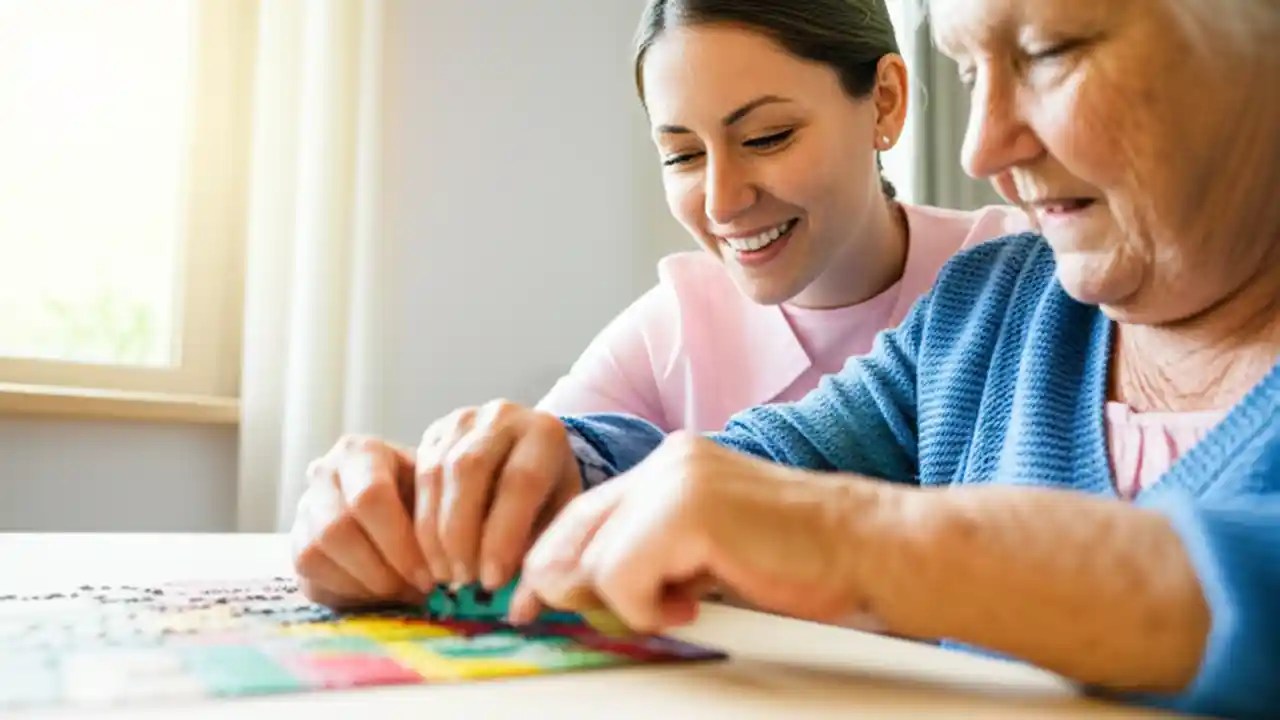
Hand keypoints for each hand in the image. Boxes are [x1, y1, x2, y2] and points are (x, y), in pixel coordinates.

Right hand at [291, 435, 427, 607]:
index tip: (428, 575)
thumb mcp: (434, 493)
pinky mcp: (295, 545)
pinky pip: (309, 578)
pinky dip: (347, 594)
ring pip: (315, 555)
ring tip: (400, 590)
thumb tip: (443, 565)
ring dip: (363, 585)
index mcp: (360, 452)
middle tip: (414, 590)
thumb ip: (436, 518)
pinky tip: (378, 592)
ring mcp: (303, 509)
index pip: (370, 497)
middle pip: (336, 529)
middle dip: (380, 571)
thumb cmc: (420, 495)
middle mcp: (323, 474)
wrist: (394, 501)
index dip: (399, 544)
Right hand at [413, 400, 581, 589]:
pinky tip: (428, 556)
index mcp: (545, 432)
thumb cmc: (549, 497)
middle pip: (469, 470)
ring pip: (436, 472)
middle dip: (461, 533)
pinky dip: (418, 523)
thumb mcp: (556, 524)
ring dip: (435, 532)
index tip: (493, 580)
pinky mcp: (434, 433)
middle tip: (463, 580)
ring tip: (444, 575)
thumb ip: (541, 565)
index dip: (503, 534)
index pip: (521, 481)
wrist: (530, 454)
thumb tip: (520, 613)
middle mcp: (503, 415)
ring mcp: (464, 419)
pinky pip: (416, 476)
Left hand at [510, 432, 885, 632]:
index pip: (580, 514)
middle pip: (568, 532)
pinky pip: (620, 574)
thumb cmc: (803, 563)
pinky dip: (646, 608)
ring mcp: (675, 478)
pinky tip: (696, 605)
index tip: (530, 605)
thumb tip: (573, 590)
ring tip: (685, 605)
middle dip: (563, 587)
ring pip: (591, 559)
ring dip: (628, 602)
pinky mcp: (688, 508)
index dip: (549, 564)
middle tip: (590, 618)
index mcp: (671, 466)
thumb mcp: (706, 558)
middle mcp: (666, 462)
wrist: (870, 551)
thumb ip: (648, 559)